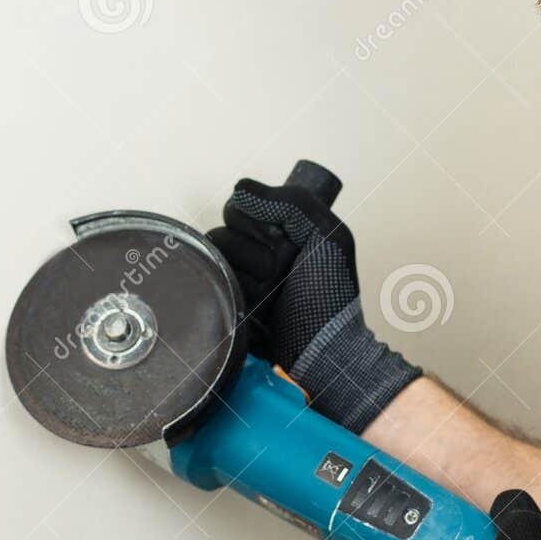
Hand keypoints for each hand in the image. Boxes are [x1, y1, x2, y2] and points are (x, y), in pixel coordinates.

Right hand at [206, 160, 420, 434]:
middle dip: (253, 251)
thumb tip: (240, 189)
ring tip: (272, 293)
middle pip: (222, 231)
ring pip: (214, 258)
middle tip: (283, 271)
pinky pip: (210, 286)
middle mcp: (251, 250)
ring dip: (246, 276)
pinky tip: (258, 307)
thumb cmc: (331, 294)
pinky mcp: (224, 304)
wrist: (322, 349)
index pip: (239, 206)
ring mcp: (236, 278)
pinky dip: (236, 295)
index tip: (286, 240)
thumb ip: (291, 202)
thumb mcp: (327, 235)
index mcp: (277, 229)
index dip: (257, 221)